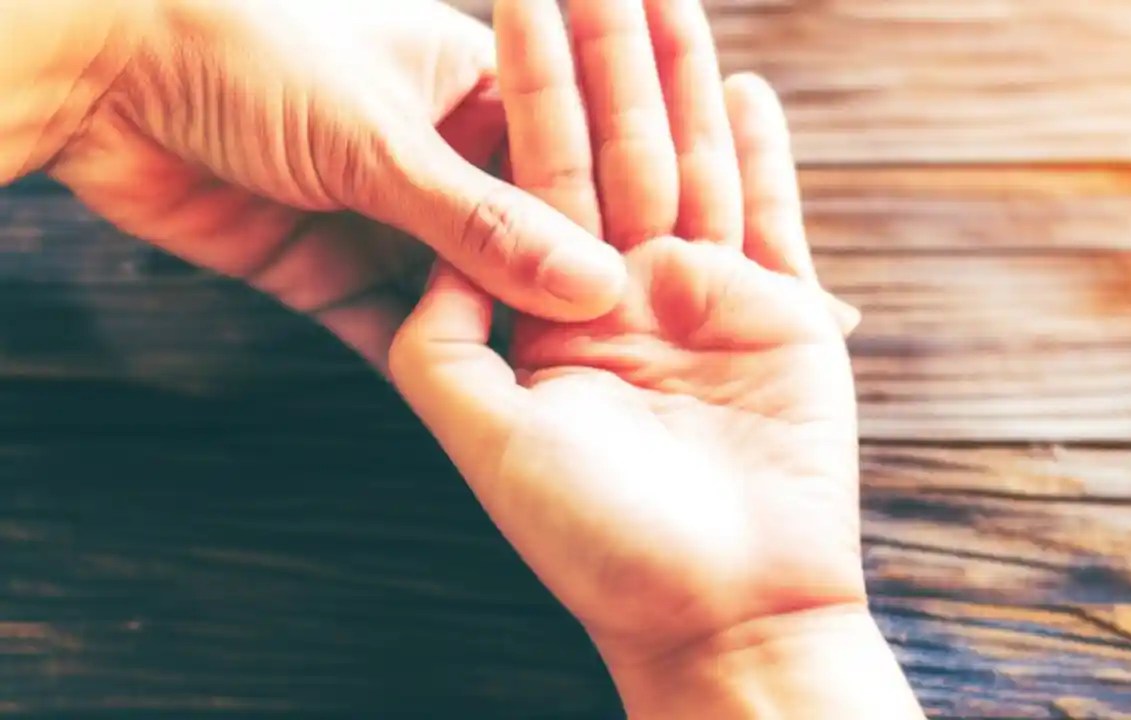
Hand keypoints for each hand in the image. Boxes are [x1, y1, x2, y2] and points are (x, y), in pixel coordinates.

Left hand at [45, 0, 626, 371]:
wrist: (98, 69)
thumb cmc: (248, 49)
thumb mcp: (386, 140)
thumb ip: (487, 223)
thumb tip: (591, 282)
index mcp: (470, 85)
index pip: (561, 164)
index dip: (601, 227)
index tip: (648, 294)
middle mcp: (433, 152)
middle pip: (511, 239)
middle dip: (547, 296)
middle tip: (605, 366)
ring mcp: (376, 212)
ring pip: (451, 289)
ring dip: (484, 334)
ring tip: (547, 398)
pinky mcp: (321, 264)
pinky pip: (380, 323)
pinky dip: (410, 358)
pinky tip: (459, 403)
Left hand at [391, 0, 919, 715]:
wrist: (721, 611)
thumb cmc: (597, 542)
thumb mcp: (485, 437)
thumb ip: (442, 337)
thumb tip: (448, 247)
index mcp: (549, 313)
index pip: (533, 169)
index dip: (526, 81)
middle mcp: (623, 296)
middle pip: (613, 145)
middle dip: (607, 53)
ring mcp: (703, 302)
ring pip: (689, 162)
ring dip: (681, 78)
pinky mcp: (778, 318)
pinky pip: (767, 217)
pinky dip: (759, 156)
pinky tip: (746, 90)